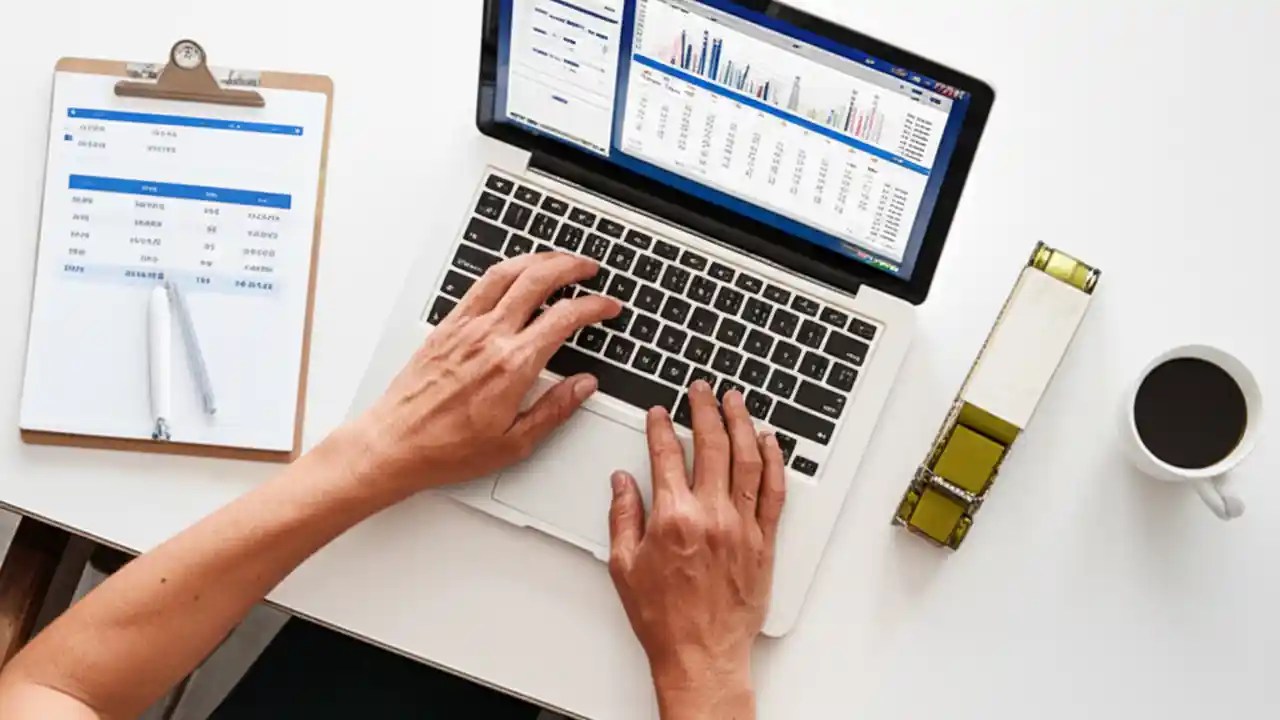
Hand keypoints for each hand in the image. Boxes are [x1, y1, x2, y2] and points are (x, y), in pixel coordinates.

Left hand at [347, 252, 620, 497]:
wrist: (395, 444)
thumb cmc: (447, 448)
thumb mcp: (515, 442)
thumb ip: (555, 409)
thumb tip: (583, 386)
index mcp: (512, 365)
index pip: (564, 318)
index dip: (594, 306)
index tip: (607, 306)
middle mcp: (489, 337)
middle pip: (538, 279)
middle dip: (571, 266)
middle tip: (589, 269)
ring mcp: (465, 327)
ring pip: (507, 272)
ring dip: (538, 259)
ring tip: (557, 260)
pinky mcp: (446, 327)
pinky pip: (480, 284)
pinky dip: (505, 270)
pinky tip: (514, 273)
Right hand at [607, 381, 785, 719]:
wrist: (701, 655)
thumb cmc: (664, 619)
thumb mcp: (623, 566)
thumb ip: (622, 517)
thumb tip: (622, 482)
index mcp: (673, 518)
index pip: (666, 454)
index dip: (661, 426)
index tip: (660, 413)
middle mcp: (711, 515)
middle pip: (712, 444)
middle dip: (705, 409)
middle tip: (701, 390)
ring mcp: (742, 526)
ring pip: (748, 459)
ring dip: (742, 423)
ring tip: (735, 401)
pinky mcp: (764, 541)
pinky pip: (774, 491)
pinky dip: (774, 461)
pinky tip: (770, 442)